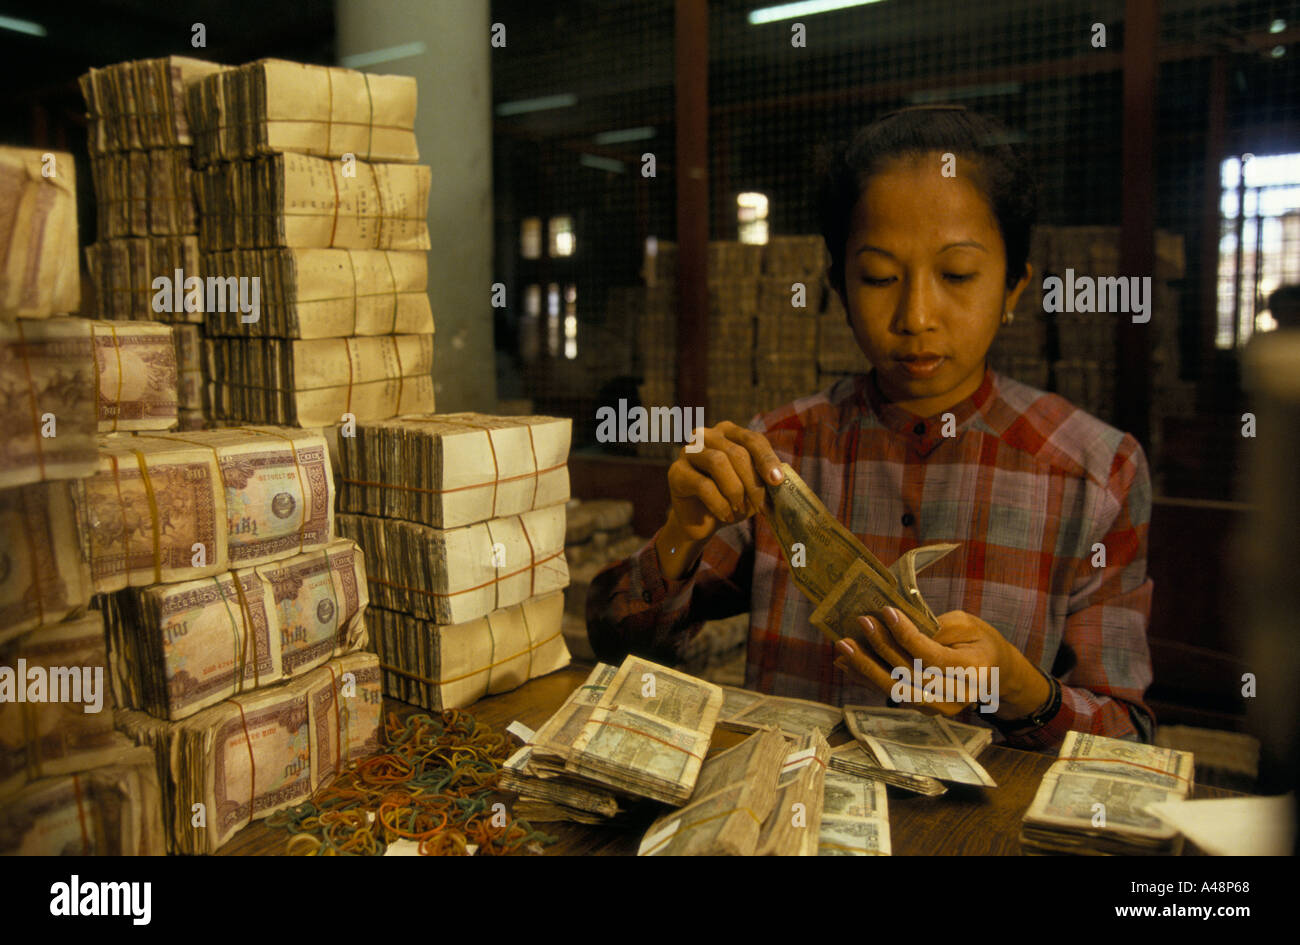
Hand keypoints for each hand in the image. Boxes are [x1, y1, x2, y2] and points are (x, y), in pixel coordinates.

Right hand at [666, 421, 783, 540]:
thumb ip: (764, 477)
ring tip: (740, 510)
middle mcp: (707, 435)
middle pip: (737, 452)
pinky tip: (726, 516)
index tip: (777, 481)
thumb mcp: (752, 487)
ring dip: (735, 490)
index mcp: (729, 432)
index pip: (752, 440)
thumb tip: (781, 476)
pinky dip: (719, 503)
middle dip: (752, 483)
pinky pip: (702, 484)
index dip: (767, 460)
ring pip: (718, 462)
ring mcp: (688, 451)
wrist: (701, 521)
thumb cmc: (730, 498)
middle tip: (761, 507)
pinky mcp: (676, 472)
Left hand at [832, 607, 1050, 719]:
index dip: (907, 635)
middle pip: (911, 676)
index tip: (886, 611)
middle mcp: (957, 696)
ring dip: (866, 668)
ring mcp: (940, 708)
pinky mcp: (925, 710)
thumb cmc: (979, 641)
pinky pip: (893, 695)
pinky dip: (867, 679)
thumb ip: (937, 627)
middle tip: (859, 624)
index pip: (933, 656)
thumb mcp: (968, 625)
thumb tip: (899, 626)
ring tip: (843, 648)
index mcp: (974, 671)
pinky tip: (847, 663)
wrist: (995, 674)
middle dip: (881, 649)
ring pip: (897, 691)